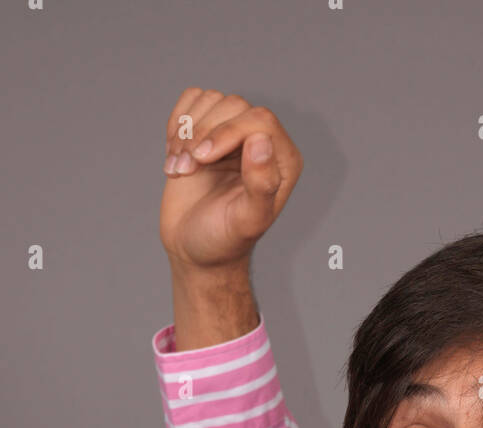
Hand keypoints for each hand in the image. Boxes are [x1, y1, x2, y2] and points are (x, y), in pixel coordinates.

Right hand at [159, 88, 302, 269]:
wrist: (193, 247)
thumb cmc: (223, 240)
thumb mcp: (245, 221)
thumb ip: (261, 185)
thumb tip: (261, 141)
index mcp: (282, 160)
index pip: (259, 119)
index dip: (227, 131)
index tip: (202, 158)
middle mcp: (261, 141)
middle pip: (232, 104)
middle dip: (202, 134)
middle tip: (186, 170)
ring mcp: (232, 133)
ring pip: (210, 100)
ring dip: (185, 132)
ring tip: (180, 169)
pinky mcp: (206, 129)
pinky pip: (190, 101)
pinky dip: (175, 125)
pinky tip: (175, 157)